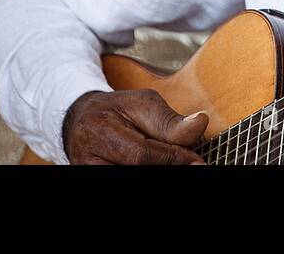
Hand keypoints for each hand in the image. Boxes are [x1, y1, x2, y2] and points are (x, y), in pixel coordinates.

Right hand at [62, 89, 207, 164]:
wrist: (83, 120)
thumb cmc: (118, 110)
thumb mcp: (144, 104)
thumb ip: (169, 121)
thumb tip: (200, 124)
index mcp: (99, 131)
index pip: (142, 155)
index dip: (173, 158)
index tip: (197, 161)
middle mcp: (88, 160)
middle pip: (138, 171)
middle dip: (167, 166)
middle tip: (187, 161)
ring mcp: (88, 171)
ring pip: (132, 176)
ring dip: (156, 168)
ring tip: (167, 159)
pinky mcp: (92, 178)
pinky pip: (125, 179)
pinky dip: (144, 169)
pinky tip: (153, 163)